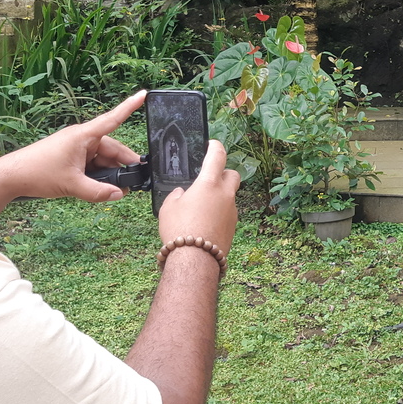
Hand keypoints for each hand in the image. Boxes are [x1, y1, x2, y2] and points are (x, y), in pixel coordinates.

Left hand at [0, 91, 146, 203]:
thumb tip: (118, 195)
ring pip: (101, 159)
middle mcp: (82, 138)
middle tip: (133, 183)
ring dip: (108, 173)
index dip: (130, 106)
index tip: (144, 94)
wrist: (10, 177)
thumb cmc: (37, 172)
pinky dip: (97, 175)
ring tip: (113, 190)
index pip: (112, 119)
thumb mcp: (71, 185)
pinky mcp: (70, 156)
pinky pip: (91, 163)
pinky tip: (98, 188)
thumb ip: (97, 191)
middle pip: (111, 149)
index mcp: (83, 135)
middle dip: (122, 165)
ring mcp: (76, 147)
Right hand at [157, 140, 239, 254]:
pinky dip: (219, 213)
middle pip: (232, 174)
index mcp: (209, 183)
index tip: (213, 144)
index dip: (215, 146)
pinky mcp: (233, 226)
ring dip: (220, 196)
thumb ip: (177, 195)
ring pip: (230, 196)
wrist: (195, 260)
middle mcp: (225, 194)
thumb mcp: (168, 207)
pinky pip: (228, 213)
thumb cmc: (179, 230)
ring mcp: (232, 210)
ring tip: (201, 206)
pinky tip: (205, 222)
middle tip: (210, 178)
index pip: (218, 156)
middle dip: (224, 173)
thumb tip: (183, 194)